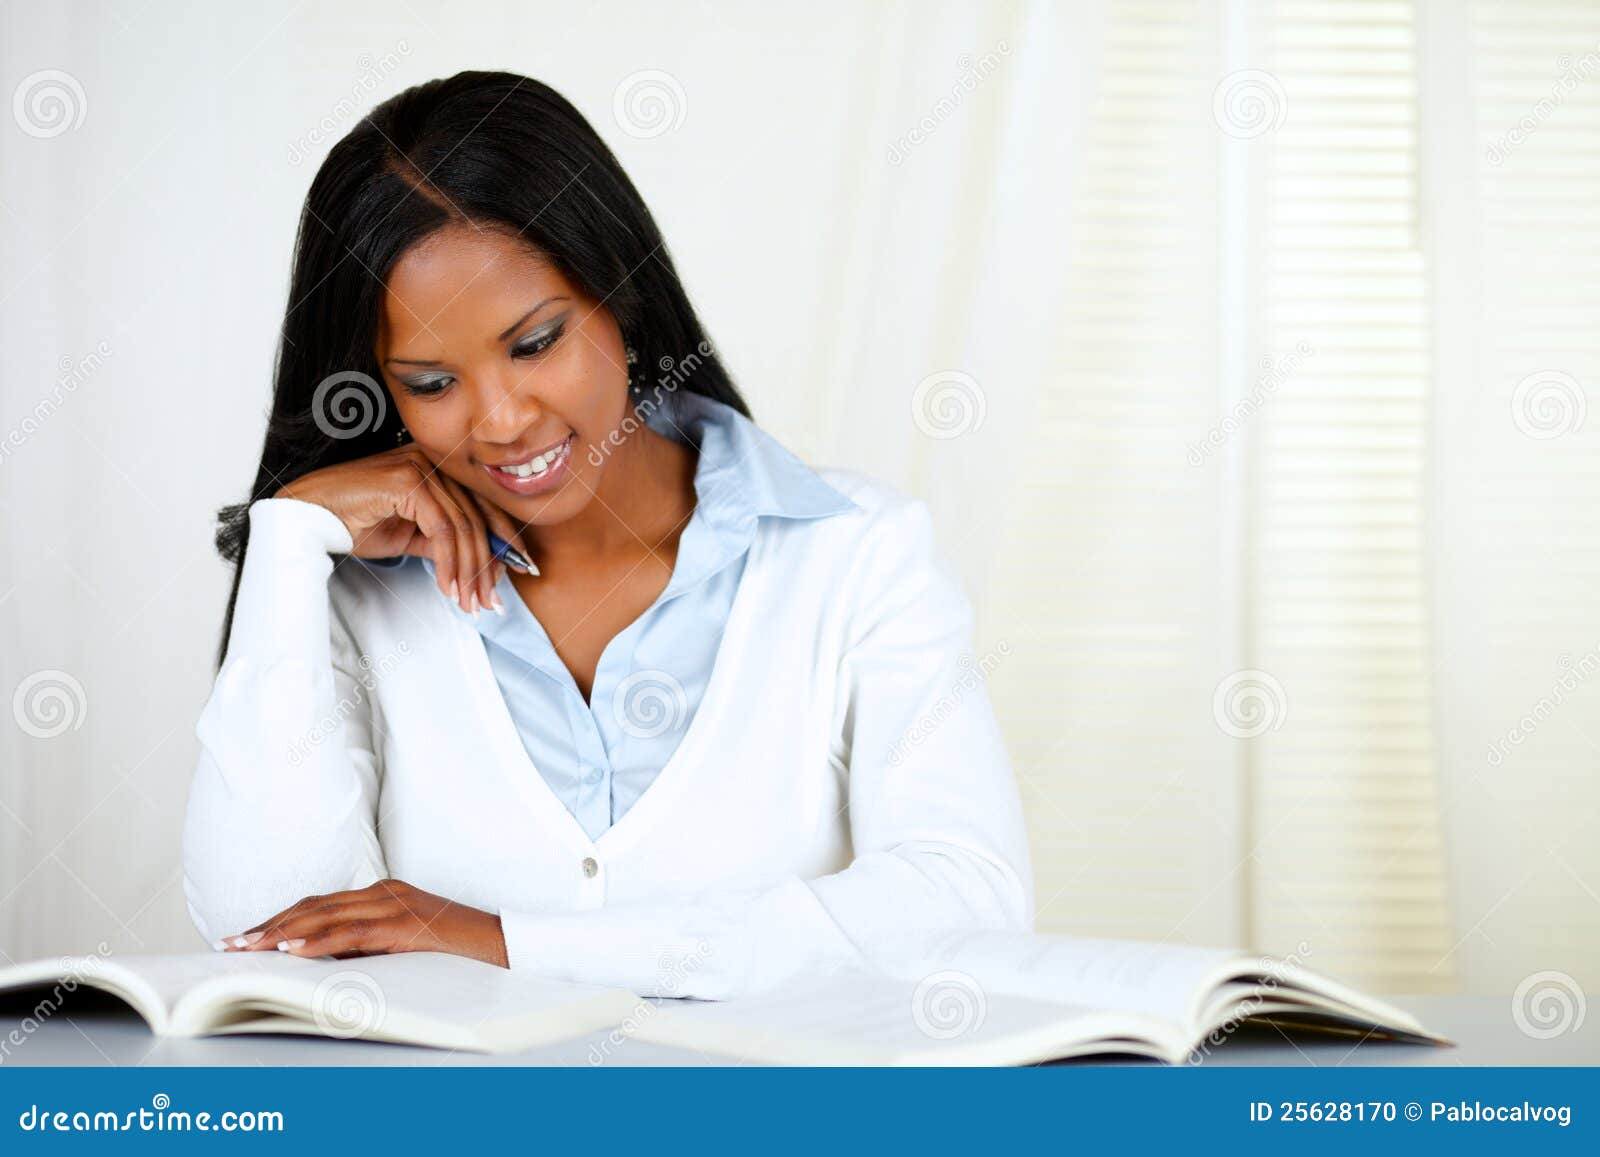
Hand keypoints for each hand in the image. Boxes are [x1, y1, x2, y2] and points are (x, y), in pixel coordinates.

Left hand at [215, 878, 508, 967]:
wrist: (505, 944)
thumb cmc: (457, 950)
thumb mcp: (405, 943)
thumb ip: (368, 944)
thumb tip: (320, 963)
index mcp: (384, 892)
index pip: (319, 903)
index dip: (279, 918)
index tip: (245, 935)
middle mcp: (385, 892)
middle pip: (314, 905)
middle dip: (268, 925)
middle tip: (229, 942)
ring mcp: (396, 905)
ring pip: (326, 916)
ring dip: (282, 933)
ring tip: (248, 948)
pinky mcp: (406, 926)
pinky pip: (354, 933)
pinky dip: (319, 943)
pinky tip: (293, 952)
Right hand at [273, 445, 533, 614]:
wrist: (310, 514)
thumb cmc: (354, 522)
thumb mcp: (409, 535)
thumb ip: (442, 542)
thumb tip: (477, 564)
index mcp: (438, 469)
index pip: (483, 505)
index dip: (505, 539)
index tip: (520, 571)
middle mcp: (433, 461)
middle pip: (478, 516)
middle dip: (490, 563)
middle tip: (492, 600)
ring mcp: (421, 466)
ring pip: (463, 525)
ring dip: (470, 570)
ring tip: (470, 602)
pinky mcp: (409, 481)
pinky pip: (442, 528)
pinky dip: (449, 562)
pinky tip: (449, 587)